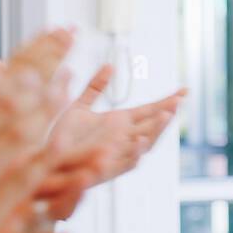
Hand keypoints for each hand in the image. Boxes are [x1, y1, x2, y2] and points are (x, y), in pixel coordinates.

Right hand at [0, 29, 75, 232]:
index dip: (13, 72)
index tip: (35, 59)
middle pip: (8, 111)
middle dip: (39, 84)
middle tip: (63, 67)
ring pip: (23, 143)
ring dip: (50, 116)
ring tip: (71, 93)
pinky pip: (27, 187)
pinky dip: (49, 167)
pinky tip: (70, 150)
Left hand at [40, 64, 185, 219]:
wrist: (48, 163)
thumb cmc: (63, 138)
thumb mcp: (79, 106)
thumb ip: (95, 87)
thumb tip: (110, 65)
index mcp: (120, 122)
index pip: (150, 110)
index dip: (167, 101)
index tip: (184, 90)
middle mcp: (124, 137)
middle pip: (153, 125)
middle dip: (167, 113)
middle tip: (180, 100)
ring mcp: (118, 152)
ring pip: (146, 143)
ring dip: (157, 131)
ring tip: (167, 115)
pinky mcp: (108, 167)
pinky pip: (127, 162)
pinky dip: (136, 153)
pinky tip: (141, 140)